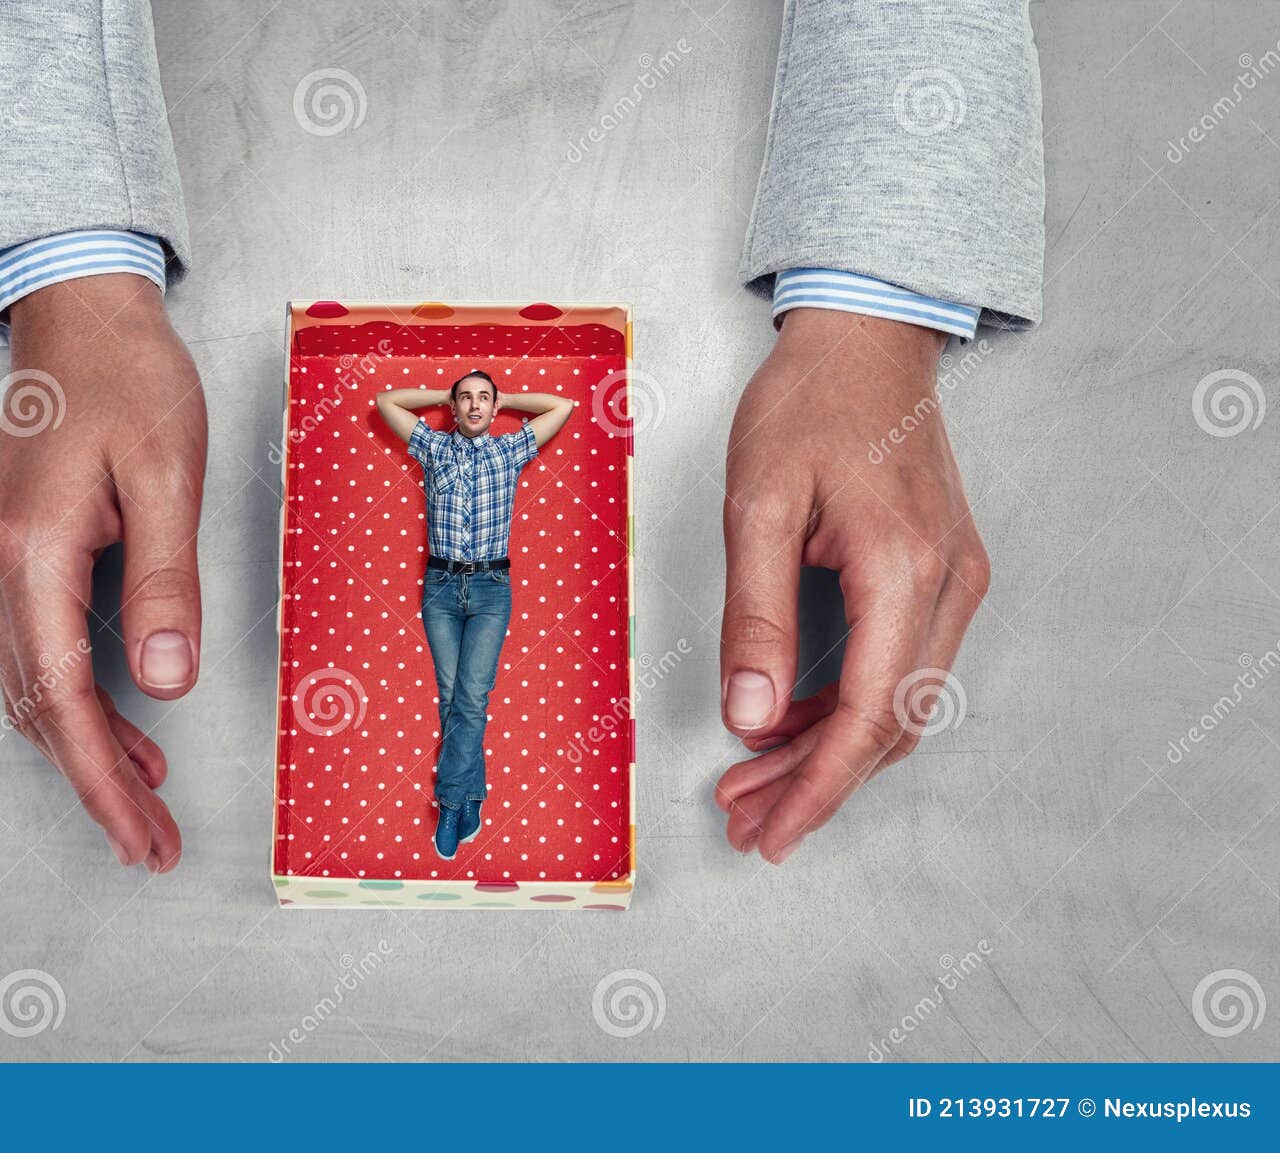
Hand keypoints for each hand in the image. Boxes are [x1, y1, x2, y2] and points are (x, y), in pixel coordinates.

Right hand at [0, 274, 206, 871]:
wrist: (80, 316)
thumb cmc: (130, 381)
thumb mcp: (169, 476)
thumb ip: (166, 582)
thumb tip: (167, 684)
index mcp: (32, 553)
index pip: (63, 702)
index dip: (104, 780)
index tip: (141, 836)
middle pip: (42, 711)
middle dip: (99, 785)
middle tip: (153, 845)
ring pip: (35, 690)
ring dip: (89, 750)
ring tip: (149, 802)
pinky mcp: (8, 555)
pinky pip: (37, 653)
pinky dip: (77, 703)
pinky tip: (126, 727)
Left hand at [713, 308, 990, 862]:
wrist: (866, 338)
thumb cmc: (809, 404)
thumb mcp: (757, 505)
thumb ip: (755, 616)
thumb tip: (752, 717)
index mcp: (904, 570)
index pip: (870, 718)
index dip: (817, 788)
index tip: (770, 832)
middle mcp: (948, 585)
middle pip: (889, 726)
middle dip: (815, 782)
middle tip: (745, 819)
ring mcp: (954, 580)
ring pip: (899, 705)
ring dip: (831, 751)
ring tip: (755, 783)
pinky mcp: (942, 572)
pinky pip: (902, 666)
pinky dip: (849, 705)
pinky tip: (792, 721)